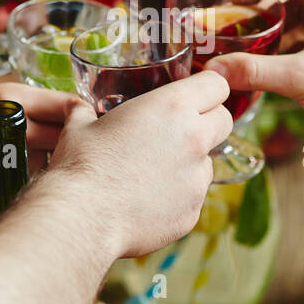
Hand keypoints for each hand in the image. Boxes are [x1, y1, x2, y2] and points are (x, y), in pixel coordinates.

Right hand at [0, 75, 77, 196]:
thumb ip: (14, 86)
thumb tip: (43, 84)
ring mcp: (14, 159)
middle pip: (70, 134)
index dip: (83, 108)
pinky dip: (42, 169)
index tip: (86, 109)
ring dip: (62, 153)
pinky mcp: (8, 180)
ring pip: (57, 157)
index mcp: (12, 100)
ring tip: (64, 150)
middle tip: (83, 132)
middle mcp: (18, 129)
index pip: (68, 104)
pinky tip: (36, 164)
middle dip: (79, 133)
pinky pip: (38, 173)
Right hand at [41, 71, 232, 256]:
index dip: (206, 88)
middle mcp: (195, 139)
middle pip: (225, 120)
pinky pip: (193, 195)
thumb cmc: (80, 167)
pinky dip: (177, 195)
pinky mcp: (194, 210)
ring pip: (208, 161)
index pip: (216, 85)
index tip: (194, 95)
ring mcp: (197, 178)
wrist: (82, 219)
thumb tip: (78, 107)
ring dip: (191, 162)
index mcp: (172, 107)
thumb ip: (86, 111)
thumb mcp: (79, 126)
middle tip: (180, 129)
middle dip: (208, 122)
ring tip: (153, 171)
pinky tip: (147, 199)